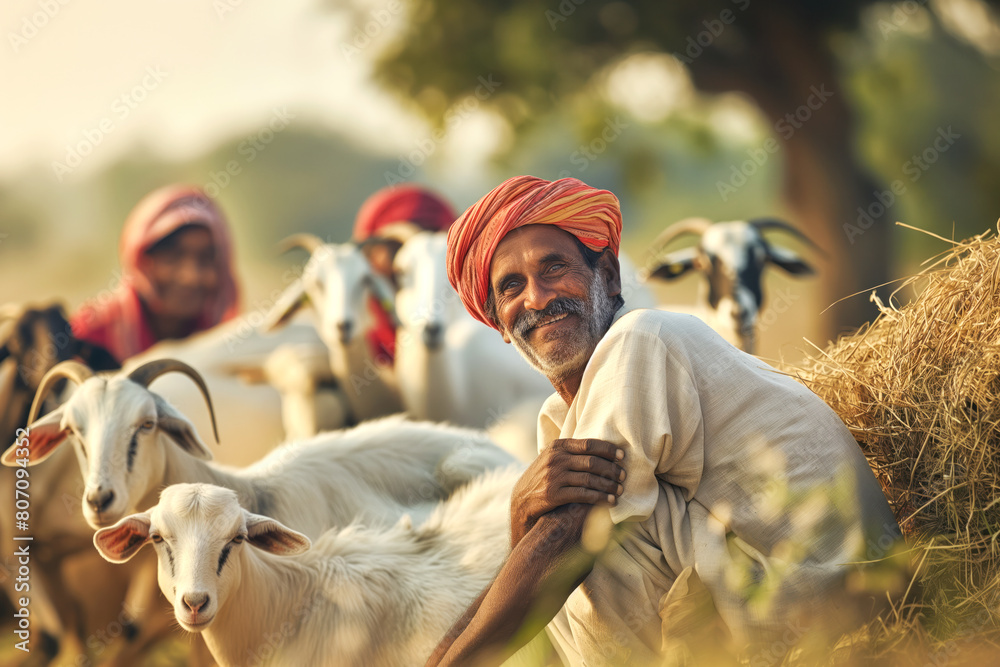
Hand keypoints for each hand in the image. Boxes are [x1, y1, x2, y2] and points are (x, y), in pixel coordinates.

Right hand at [510, 438, 624, 547]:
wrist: (522, 500)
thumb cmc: (543, 477)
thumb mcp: (552, 458)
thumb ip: (571, 451)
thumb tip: (602, 447)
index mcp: (558, 446)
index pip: (589, 444)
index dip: (608, 449)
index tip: (622, 456)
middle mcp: (556, 459)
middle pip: (592, 462)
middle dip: (612, 469)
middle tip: (624, 476)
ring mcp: (554, 476)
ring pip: (589, 479)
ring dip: (608, 485)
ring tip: (619, 490)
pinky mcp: (553, 494)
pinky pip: (583, 494)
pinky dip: (600, 498)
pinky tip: (610, 501)